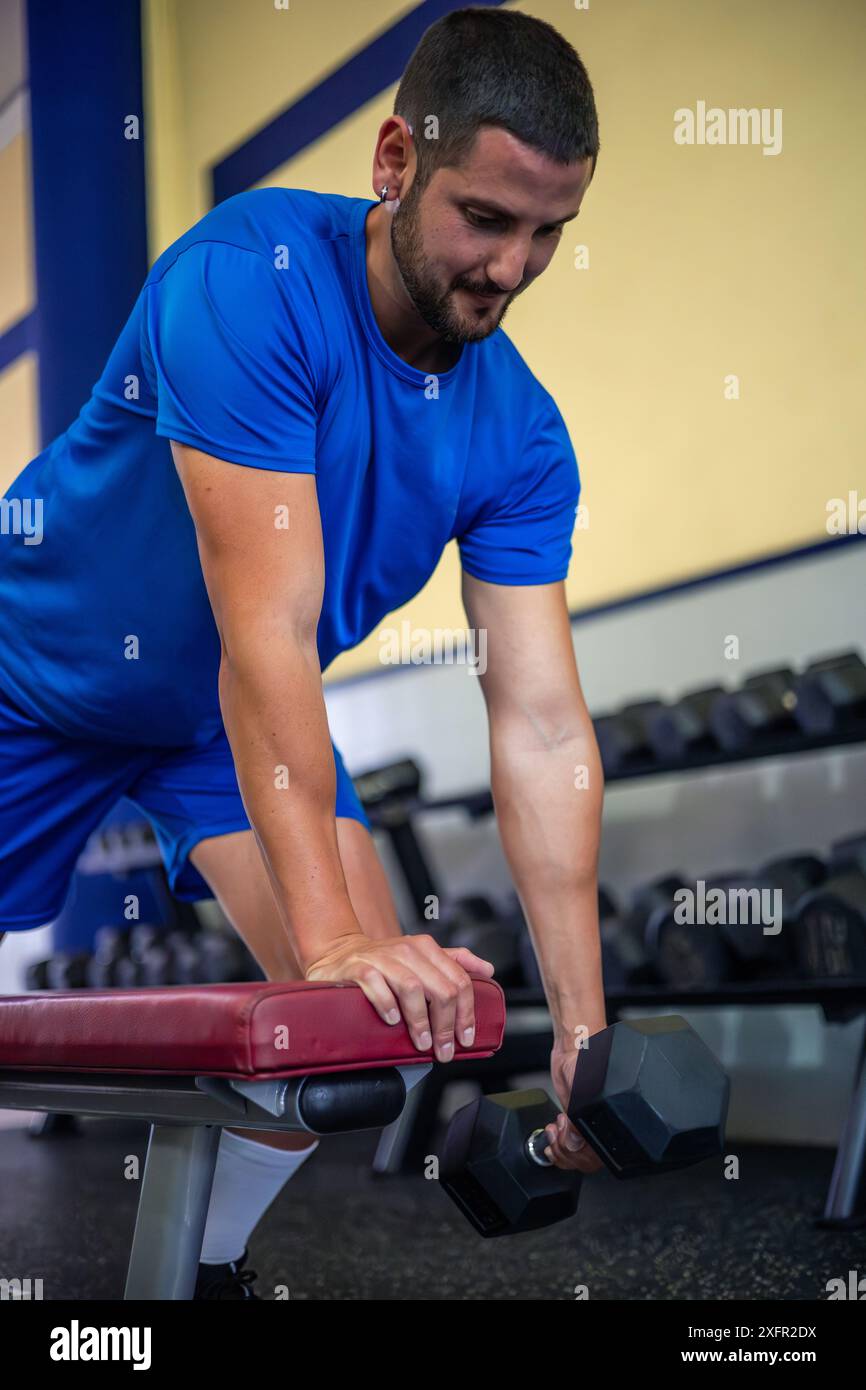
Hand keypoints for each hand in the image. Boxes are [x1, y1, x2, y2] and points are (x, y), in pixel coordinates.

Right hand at [304, 932, 495, 1062]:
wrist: (340, 953)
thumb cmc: (385, 962)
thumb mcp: (423, 957)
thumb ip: (455, 961)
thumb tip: (488, 970)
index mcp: (427, 948)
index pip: (459, 980)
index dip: (467, 1013)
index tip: (466, 1038)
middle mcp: (407, 950)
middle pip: (440, 989)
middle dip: (446, 1025)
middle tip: (443, 1049)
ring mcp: (382, 958)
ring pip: (412, 988)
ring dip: (420, 1021)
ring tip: (422, 1043)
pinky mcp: (359, 968)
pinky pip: (377, 985)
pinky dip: (388, 1004)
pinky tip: (393, 1020)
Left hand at [541, 1044, 605, 1173]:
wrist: (573, 1048)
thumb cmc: (585, 1061)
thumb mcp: (584, 1088)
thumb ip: (580, 1116)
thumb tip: (576, 1141)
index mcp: (611, 1122)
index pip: (598, 1157)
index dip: (579, 1154)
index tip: (567, 1138)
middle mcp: (601, 1128)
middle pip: (586, 1162)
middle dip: (567, 1151)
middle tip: (559, 1130)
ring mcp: (587, 1126)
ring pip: (576, 1158)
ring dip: (560, 1150)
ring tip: (555, 1130)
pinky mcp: (575, 1121)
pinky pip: (568, 1146)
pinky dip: (557, 1144)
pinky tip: (553, 1131)